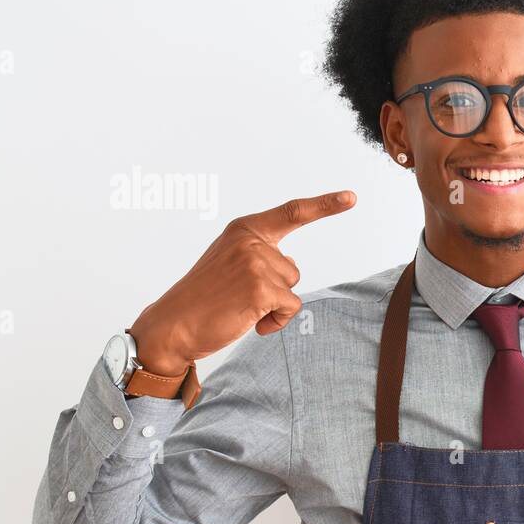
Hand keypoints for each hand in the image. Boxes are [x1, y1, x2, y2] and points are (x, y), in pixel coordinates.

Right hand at [129, 191, 356, 374]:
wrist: (173, 325)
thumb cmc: (204, 299)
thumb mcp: (230, 263)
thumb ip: (261, 254)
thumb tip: (291, 260)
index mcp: (243, 230)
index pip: (292, 213)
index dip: (325, 205)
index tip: (351, 197)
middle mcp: (250, 241)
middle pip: (293, 268)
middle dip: (275, 290)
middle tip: (238, 298)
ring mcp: (256, 264)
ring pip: (292, 289)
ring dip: (274, 307)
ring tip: (241, 308)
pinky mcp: (261, 290)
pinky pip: (291, 308)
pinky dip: (277, 321)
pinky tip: (252, 322)